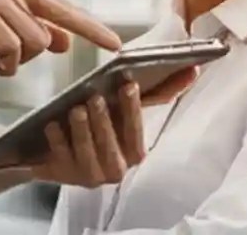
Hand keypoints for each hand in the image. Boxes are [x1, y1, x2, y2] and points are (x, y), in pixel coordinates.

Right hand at [0, 0, 121, 75]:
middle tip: (88, 51)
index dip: (92, 28)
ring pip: (36, 43)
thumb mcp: (8, 35)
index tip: (117, 44)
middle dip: (61, 44)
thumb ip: (36, 33)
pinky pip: (13, 52)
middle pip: (55, 28)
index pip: (65, 11)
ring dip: (18, 61)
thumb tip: (65, 41)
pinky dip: (4, 66)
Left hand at [31, 67, 198, 187]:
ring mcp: (89, 175)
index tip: (128, 85)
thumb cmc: (102, 124)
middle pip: (110, 146)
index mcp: (134, 152)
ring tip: (76, 109)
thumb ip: (160, 93)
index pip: (136, 132)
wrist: (63, 148)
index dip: (133, 110)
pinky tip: (53, 124)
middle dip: (104, 122)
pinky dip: (58, 141)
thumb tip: (193, 71)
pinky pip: (60, 159)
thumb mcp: (125, 109)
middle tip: (95, 98)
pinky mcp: (63, 176)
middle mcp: (115, 169)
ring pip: (87, 155)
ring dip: (82, 131)